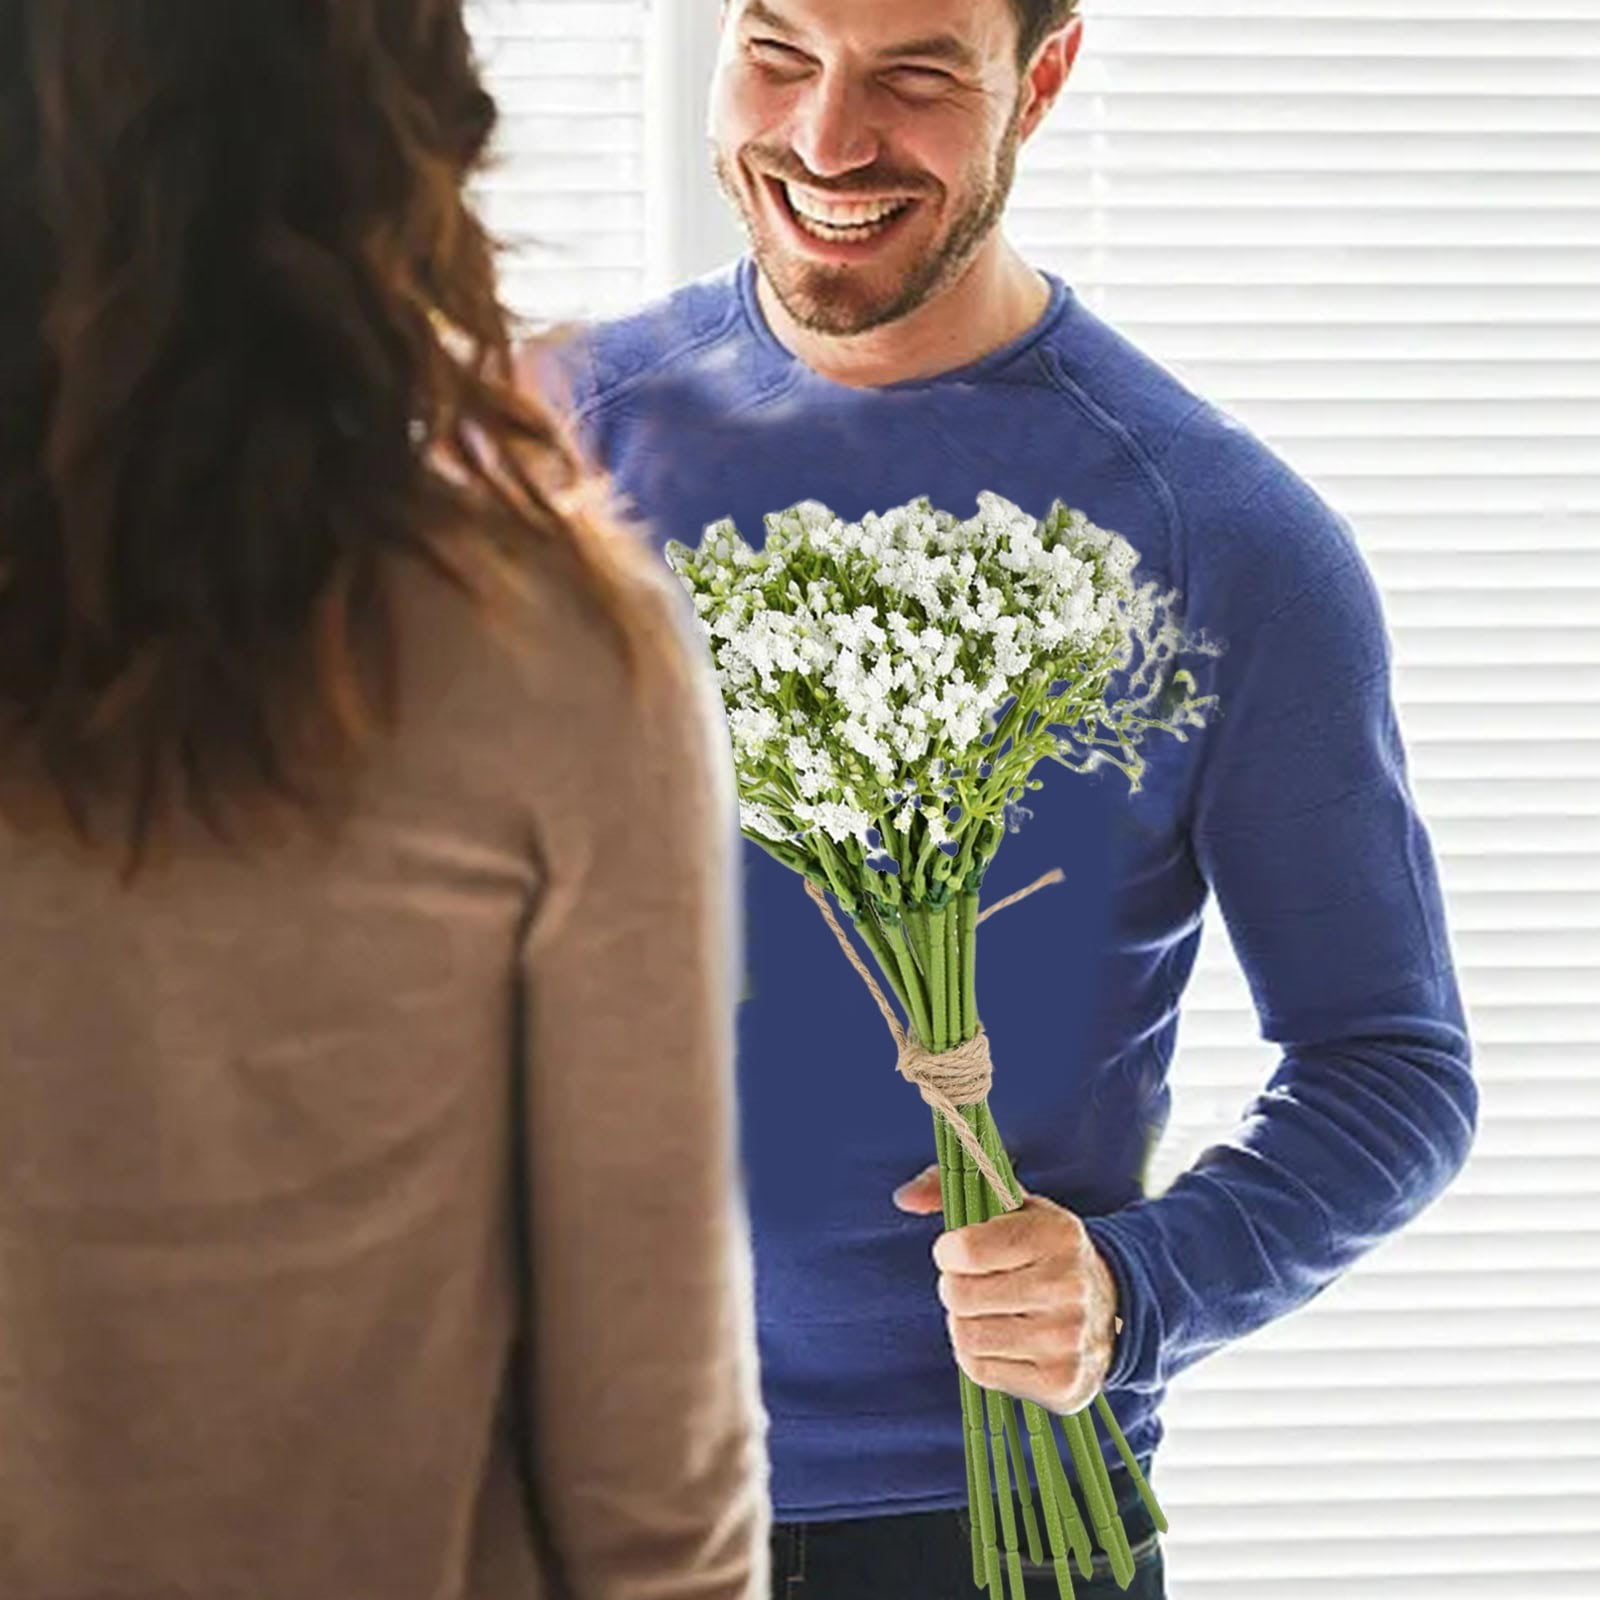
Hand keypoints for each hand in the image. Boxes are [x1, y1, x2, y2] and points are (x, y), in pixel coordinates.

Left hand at [893, 1162, 1122, 1413]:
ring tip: (988, 1309)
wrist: (1113, 1306)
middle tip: (973, 1281)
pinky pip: (980, 1371)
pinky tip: (1001, 1337)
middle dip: (954, 1286)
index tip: (956, 1250)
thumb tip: (904, 1197)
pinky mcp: (1061, 1384)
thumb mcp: (1011, 1203)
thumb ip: (950, 1186)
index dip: (948, 1251)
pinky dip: (976, 1354)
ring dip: (964, 1321)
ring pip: (966, 1336)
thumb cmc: (1042, 1247)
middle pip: (959, 1295)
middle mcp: (1069, 1288)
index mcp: (1058, 1235)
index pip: (967, 1250)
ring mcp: (1068, 1341)